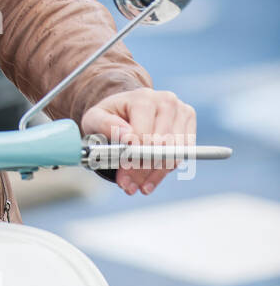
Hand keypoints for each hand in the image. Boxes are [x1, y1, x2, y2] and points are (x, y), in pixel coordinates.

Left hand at [81, 88, 196, 195]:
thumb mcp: (94, 118)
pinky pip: (181, 155)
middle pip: (160, 147)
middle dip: (142, 171)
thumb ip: (105, 124)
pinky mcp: (189, 123)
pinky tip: (149, 180)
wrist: (126, 108)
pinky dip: (164, 171)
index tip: (121, 177)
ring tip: (137, 187)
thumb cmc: (109, 116)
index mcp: (143, 98)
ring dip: (154, 175)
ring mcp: (181, 111)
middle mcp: (166, 101)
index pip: (143, 136)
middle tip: (127, 187)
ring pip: (173, 154)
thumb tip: (127, 135)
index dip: (132, 159)